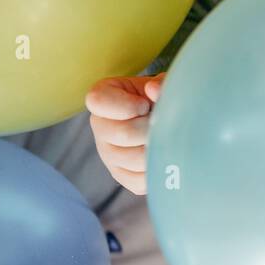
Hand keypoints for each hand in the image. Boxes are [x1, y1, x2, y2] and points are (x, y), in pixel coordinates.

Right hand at [85, 73, 166, 194]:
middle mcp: (99, 127)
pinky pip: (140, 180)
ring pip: (136, 158)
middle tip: (163, 122)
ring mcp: (108, 154)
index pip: (98, 101)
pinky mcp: (121, 175)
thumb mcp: (159, 84)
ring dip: (159, 147)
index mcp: (101, 99)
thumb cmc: (158, 96)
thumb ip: (160, 84)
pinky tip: (165, 154)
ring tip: (166, 136)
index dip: (127, 105)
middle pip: (125, 133)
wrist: (163, 116)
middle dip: (152, 127)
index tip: (144, 104)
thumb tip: (154, 90)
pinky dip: (159, 169)